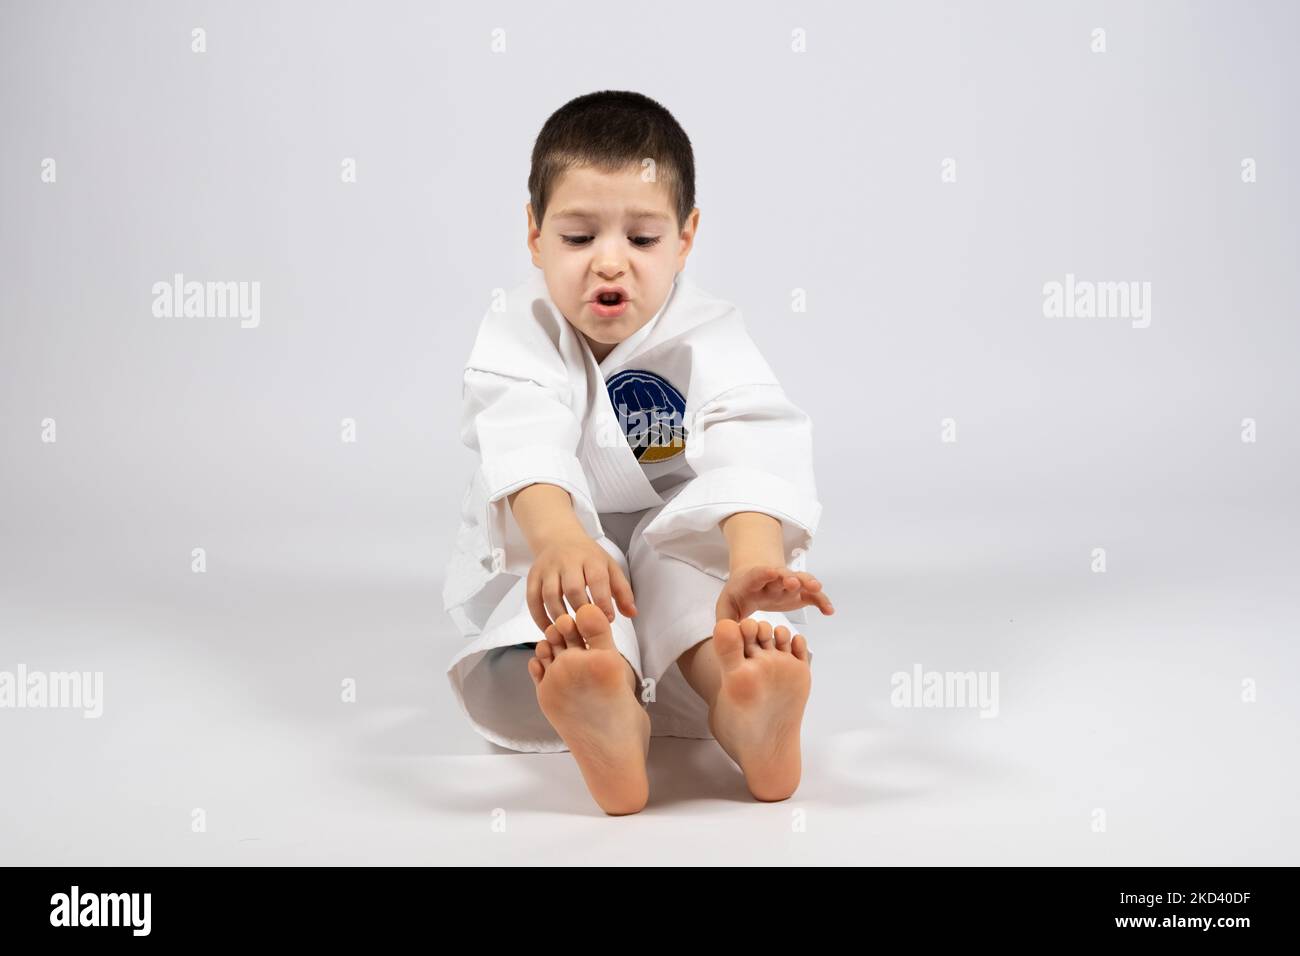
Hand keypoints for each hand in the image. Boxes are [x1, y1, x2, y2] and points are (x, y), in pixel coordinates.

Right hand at [527, 532, 636, 631]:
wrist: (559, 538)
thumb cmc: (588, 557)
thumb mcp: (609, 567)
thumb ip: (622, 591)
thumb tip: (632, 614)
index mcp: (590, 558)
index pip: (597, 579)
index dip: (603, 601)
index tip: (607, 620)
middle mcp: (567, 561)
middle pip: (572, 588)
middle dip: (581, 611)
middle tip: (587, 630)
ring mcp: (548, 569)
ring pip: (550, 595)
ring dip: (560, 618)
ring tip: (569, 633)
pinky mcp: (533, 576)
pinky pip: (532, 600)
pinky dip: (539, 618)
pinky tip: (549, 630)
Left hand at [715, 565, 833, 621]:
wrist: (751, 582)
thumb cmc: (738, 596)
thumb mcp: (726, 607)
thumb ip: (725, 621)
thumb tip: (725, 635)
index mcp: (753, 581)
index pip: (759, 574)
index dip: (765, 573)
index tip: (772, 572)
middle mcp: (773, 581)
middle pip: (781, 576)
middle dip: (787, 578)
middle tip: (794, 582)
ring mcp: (787, 586)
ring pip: (800, 581)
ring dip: (807, 584)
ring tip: (817, 589)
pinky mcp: (798, 595)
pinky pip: (812, 597)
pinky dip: (821, 601)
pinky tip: (829, 611)